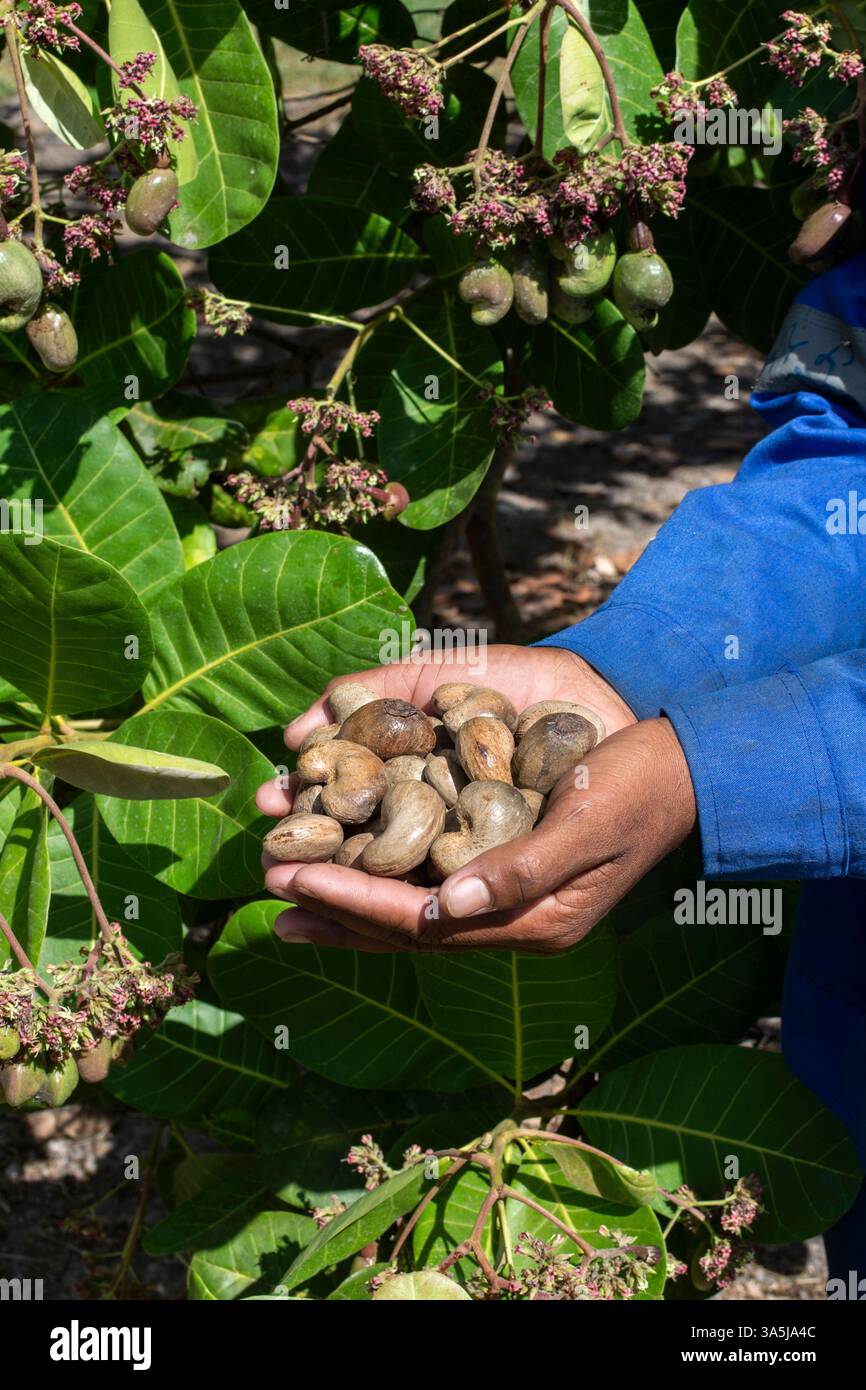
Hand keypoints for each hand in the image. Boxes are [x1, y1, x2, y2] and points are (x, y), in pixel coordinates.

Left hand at [257, 650, 694, 951]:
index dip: (352, 900)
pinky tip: (350, 866)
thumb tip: (445, 905)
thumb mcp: (590, 824)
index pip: (422, 922)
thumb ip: (525, 870)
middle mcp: (514, 923)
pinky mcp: (508, 876)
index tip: (292, 876)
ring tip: (288, 893)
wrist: (685, 773)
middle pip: (405, 930)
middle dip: (335, 909)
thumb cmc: (640, 789)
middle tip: (268, 891)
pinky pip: (429, 889)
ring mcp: (510, 904)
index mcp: (534, 922)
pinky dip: (382, 879)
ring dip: (349, 901)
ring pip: (411, 915)